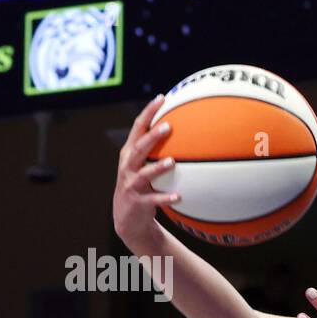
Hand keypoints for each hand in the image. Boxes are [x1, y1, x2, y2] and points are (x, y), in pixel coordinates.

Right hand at [112, 94, 178, 249]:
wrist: (128, 219)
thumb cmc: (142, 188)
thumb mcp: (145, 166)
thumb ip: (158, 150)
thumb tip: (189, 131)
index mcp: (129, 154)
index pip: (137, 128)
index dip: (148, 112)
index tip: (162, 98)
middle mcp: (127, 166)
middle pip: (139, 147)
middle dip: (152, 136)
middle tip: (168, 126)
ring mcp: (131, 185)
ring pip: (144, 173)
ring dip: (158, 167)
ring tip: (172, 161)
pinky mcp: (138, 203)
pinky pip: (154, 200)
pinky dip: (166, 198)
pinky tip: (179, 197)